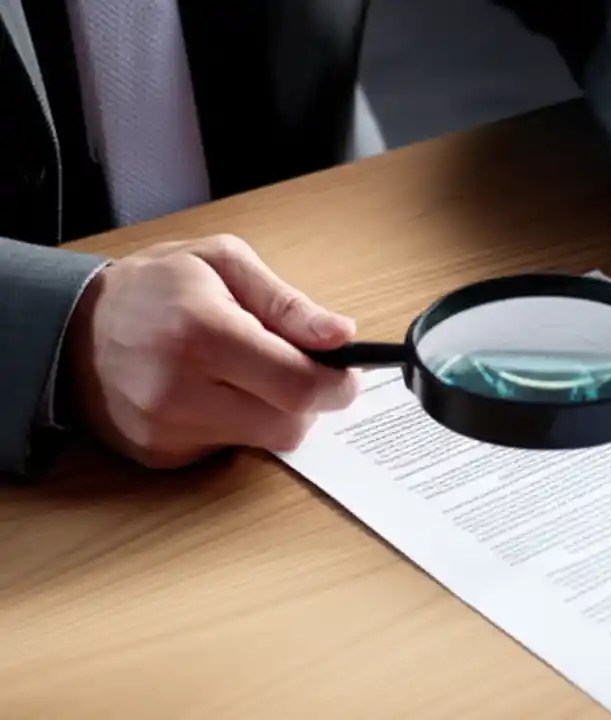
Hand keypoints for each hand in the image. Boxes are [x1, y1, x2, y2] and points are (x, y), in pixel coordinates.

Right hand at [66, 235, 360, 468]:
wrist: (73, 328)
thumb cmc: (156, 287)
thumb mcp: (223, 264)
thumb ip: (288, 304)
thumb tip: (340, 336)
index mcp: (202, 332)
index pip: (298, 384)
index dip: (337, 383)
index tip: (345, 372)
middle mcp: (180, 389)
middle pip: (290, 425)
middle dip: (309, 400)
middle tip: (298, 370)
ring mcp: (167, 429)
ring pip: (266, 442)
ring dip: (275, 412)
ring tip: (246, 375)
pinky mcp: (160, 454)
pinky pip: (230, 450)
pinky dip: (238, 425)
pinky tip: (213, 393)